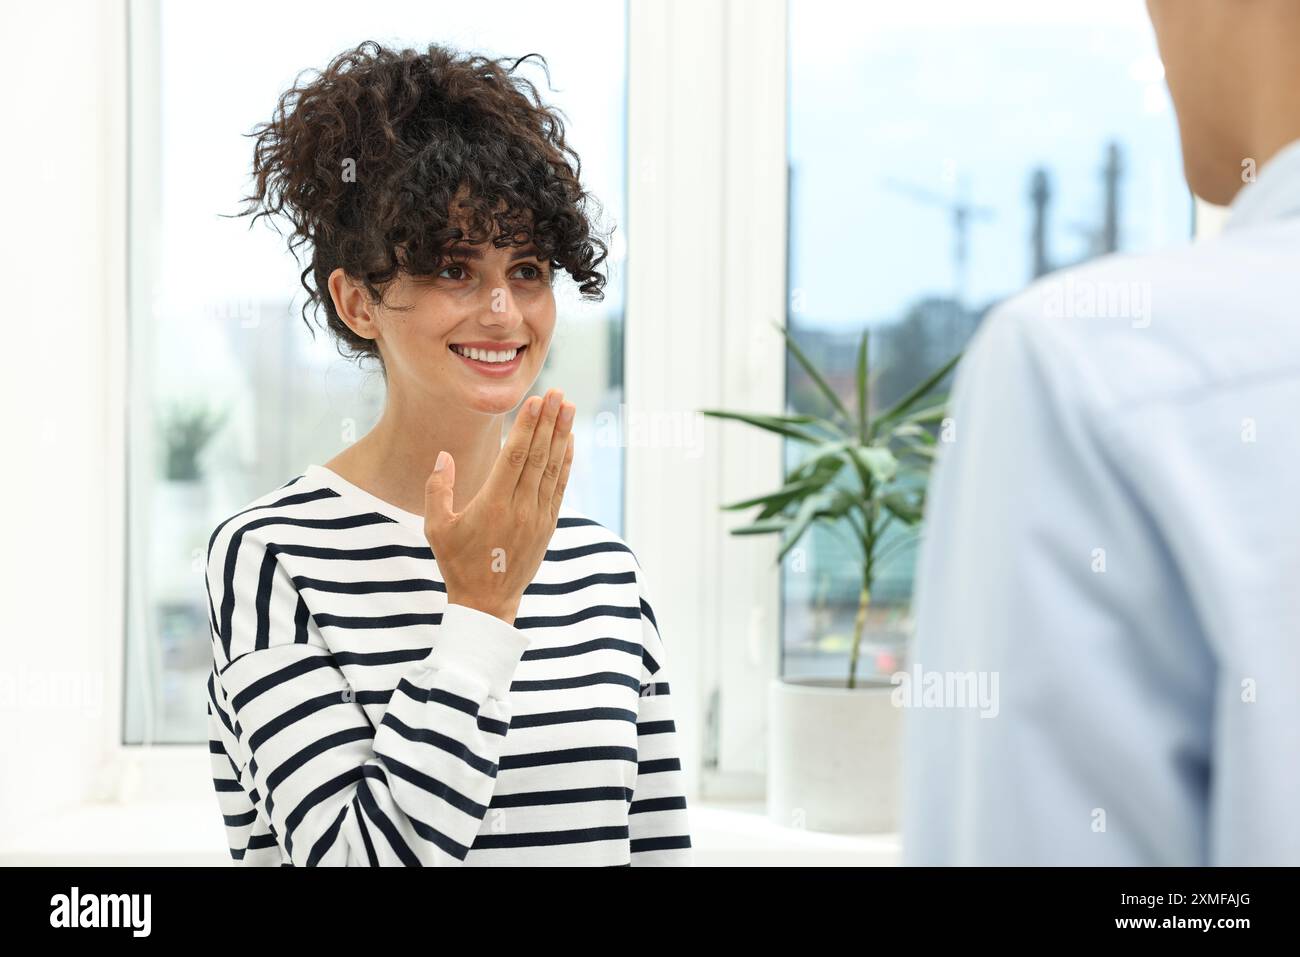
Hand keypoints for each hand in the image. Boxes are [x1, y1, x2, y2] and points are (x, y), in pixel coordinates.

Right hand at [423, 388, 575, 624]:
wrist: (487, 604)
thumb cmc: (457, 563)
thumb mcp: (437, 528)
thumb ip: (438, 490)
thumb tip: (443, 455)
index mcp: (492, 505)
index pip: (514, 457)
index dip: (526, 427)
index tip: (535, 401)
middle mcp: (520, 508)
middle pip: (538, 457)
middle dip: (549, 422)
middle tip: (558, 393)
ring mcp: (537, 517)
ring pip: (552, 469)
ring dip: (562, 436)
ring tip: (568, 407)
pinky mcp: (547, 526)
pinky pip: (559, 487)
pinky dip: (566, 462)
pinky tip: (569, 441)